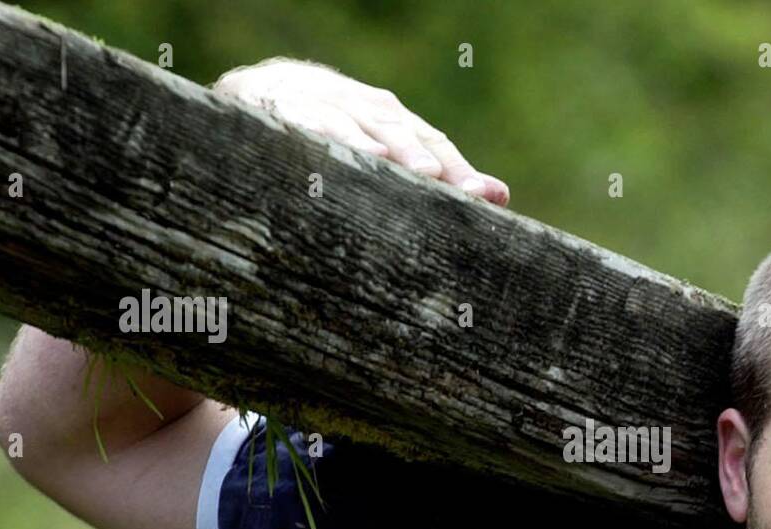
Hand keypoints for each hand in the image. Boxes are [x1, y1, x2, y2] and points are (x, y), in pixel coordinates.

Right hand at [214, 59, 509, 204]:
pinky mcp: (285, 108)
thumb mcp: (392, 148)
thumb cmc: (344, 127)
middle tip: (439, 179)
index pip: (433, 144)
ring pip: (352, 122)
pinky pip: (300, 120)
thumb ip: (443, 173)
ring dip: (369, 141)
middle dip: (420, 156)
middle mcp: (367, 110)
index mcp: (397, 122)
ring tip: (386, 162)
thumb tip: (501, 196)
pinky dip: (314, 131)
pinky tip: (324, 147)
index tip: (484, 197)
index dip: (458, 169)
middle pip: (398, 131)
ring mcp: (326, 105)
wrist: (270, 89)